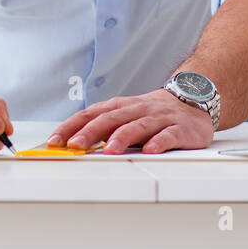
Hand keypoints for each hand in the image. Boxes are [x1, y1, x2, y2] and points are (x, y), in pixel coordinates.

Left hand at [48, 88, 213, 153]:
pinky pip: (168, 135)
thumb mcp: (124, 116)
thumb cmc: (152, 112)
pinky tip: (150, 150)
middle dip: (90, 132)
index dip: (71, 127)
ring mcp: (158, 118)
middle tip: (75, 145)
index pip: (90, 114)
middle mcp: (137, 110)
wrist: (193, 98)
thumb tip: (70, 144)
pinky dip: (159, 141)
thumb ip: (102, 129)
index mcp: (119, 107)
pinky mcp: (179, 129)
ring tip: (110, 150)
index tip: (54, 141)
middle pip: (110, 119)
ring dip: (123, 137)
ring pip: (138, 125)